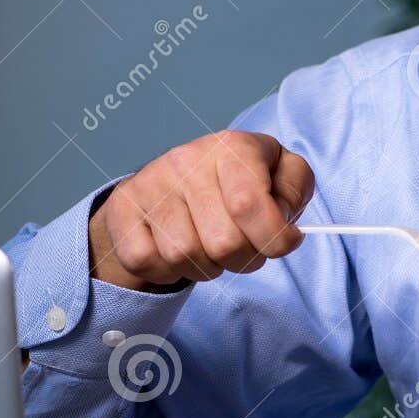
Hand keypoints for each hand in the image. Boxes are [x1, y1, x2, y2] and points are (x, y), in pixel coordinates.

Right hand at [89, 131, 314, 292]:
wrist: (171, 180)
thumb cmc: (234, 182)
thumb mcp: (279, 172)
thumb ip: (295, 188)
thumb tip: (285, 222)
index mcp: (230, 148)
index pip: (250, 205)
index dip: (274, 239)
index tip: (283, 244)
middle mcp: (186, 161)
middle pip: (223, 243)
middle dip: (243, 259)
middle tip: (242, 248)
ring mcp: (151, 184)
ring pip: (185, 257)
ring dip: (206, 267)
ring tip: (209, 248)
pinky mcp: (123, 209)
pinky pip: (148, 262)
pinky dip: (167, 270)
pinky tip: (176, 250)